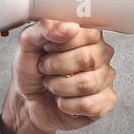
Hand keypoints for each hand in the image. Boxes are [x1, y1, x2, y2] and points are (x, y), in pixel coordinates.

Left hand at [3, 20, 117, 133]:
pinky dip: (67, 105)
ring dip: (59, 87)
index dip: (62, 44)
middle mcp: (100, 53)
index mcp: (86, 35)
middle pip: (88, 59)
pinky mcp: (105, 100)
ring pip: (88, 84)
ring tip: (52, 85)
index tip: (47, 49)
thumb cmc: (33, 70)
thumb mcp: (28, 44)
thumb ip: (44, 28)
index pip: (89, 34)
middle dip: (56, 67)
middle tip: (46, 69)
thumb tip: (69, 27)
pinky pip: (89, 104)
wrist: (29, 100)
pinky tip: (62, 100)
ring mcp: (105, 77)